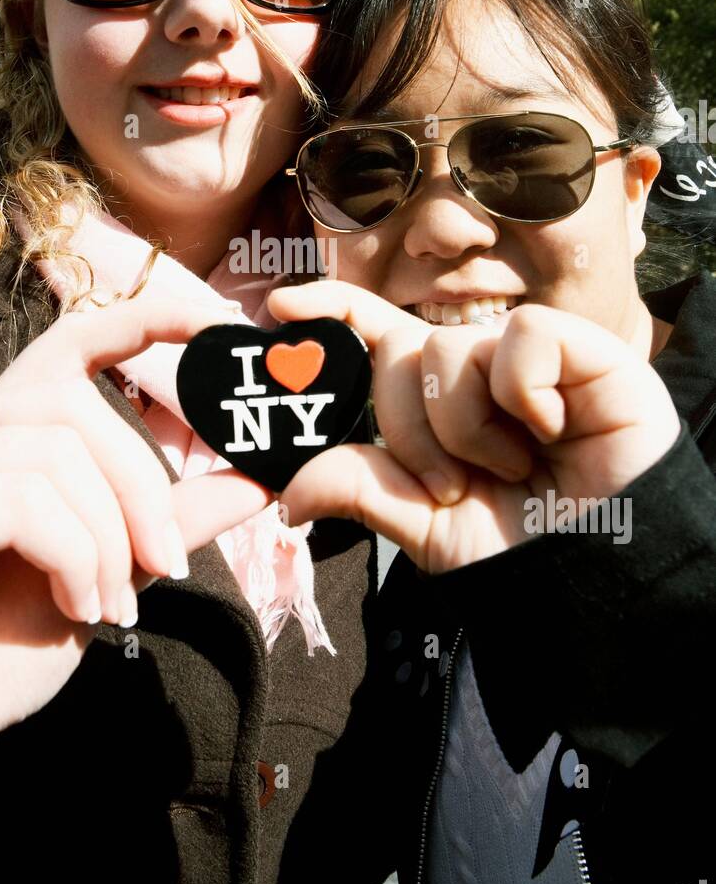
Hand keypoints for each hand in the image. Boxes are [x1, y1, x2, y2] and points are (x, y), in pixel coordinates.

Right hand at [0, 294, 269, 822]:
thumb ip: (170, 519)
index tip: (213, 324)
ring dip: (106, 540)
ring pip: (54, 456)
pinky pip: (22, 501)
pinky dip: (71, 557)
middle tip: (165, 567)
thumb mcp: (107, 571)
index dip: (141, 322)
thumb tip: (261, 477)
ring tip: (104, 604)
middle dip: (140, 488)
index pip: (66, 347)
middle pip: (74, 407)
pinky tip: (70, 608)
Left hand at [267, 281, 680, 574]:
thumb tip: (288, 492)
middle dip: (409, 429)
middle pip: (402, 351)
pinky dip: (524, 390)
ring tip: (512, 467)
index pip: (378, 335)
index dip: (333, 309)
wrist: (602, 575)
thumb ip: (363, 491)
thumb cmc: (524, 548)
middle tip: (449, 487)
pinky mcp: (584, 350)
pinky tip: (552, 428)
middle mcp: (479, 372)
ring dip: (466, 425)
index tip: (282, 309)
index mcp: (439, 404)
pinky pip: (521, 336)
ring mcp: (529, 358)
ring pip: (450, 347)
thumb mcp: (427, 529)